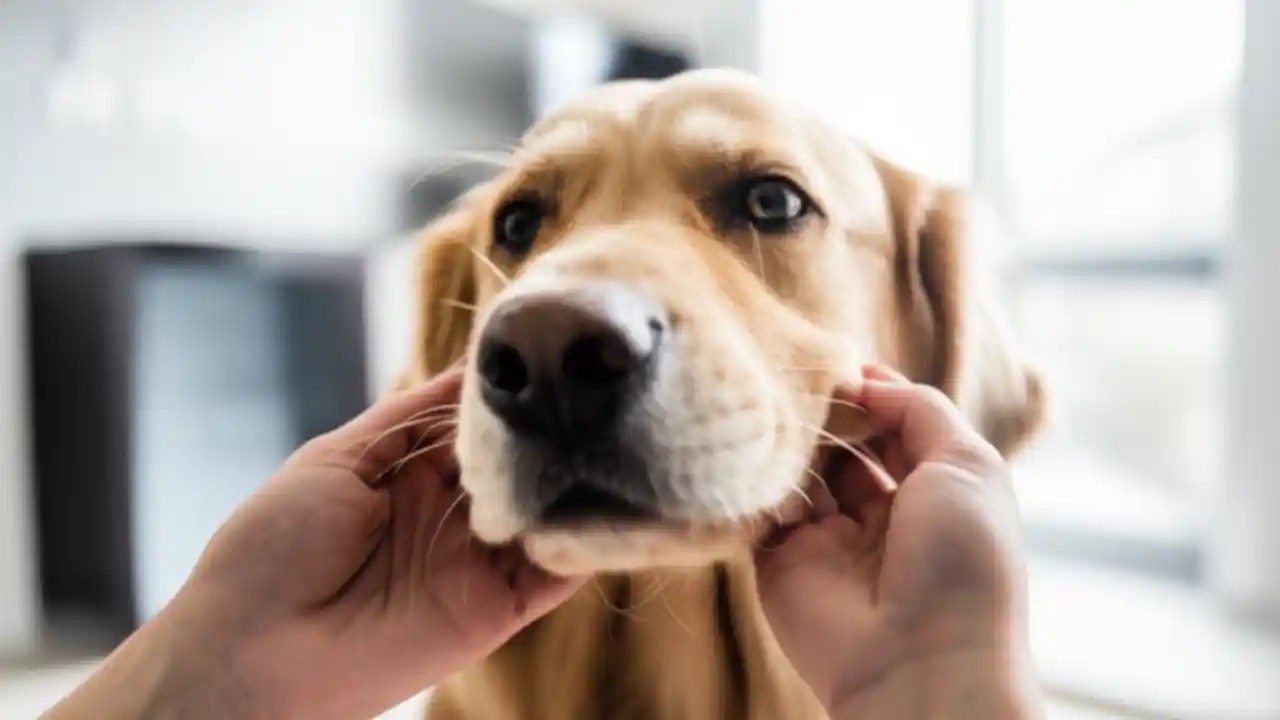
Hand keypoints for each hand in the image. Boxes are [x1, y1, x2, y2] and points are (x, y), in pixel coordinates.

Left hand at [48, 369, 584, 719]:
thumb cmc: (272, 548)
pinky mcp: (496, 610)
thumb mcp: (338, 459)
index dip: (513, 396)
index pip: (484, 430)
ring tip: (604, 430)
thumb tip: (474, 367)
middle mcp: (455, 519)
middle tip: (584, 386)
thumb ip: (410, 416)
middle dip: (552, 430)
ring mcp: (479, 564)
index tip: (547, 353)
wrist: (247, 647)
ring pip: (549, 515)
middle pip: (524, 466)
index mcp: (416, 478)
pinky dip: (584, 539)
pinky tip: (601, 497)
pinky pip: (555, 573)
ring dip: (577, 479)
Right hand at [754, 365, 1037, 718]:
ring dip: (795, 444)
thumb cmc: (962, 561)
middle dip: (829, 413)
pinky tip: (773, 468)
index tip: (843, 365)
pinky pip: (763, 508)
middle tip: (807, 385)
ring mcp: (829, 538)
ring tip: (788, 422)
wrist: (918, 662)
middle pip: (844, 443)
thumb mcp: (967, 465)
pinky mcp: (780, 561)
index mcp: (934, 491)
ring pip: (801, 470)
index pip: (895, 425)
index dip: (873, 394)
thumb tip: (868, 380)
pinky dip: (765, 483)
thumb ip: (920, 410)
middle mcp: (881, 514)